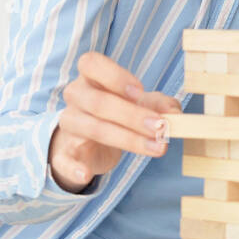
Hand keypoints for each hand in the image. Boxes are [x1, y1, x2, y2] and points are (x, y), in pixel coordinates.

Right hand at [48, 52, 182, 191]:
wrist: (88, 144)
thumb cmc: (116, 115)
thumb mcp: (140, 105)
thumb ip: (159, 105)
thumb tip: (175, 113)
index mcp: (91, 78)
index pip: (90, 64)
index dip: (114, 75)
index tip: (139, 91)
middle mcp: (76, 98)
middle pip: (98, 101)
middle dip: (132, 115)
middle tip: (159, 127)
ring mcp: (69, 125)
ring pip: (92, 128)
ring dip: (127, 139)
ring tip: (156, 148)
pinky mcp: (65, 153)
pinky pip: (63, 160)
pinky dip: (73, 168)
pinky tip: (85, 174)